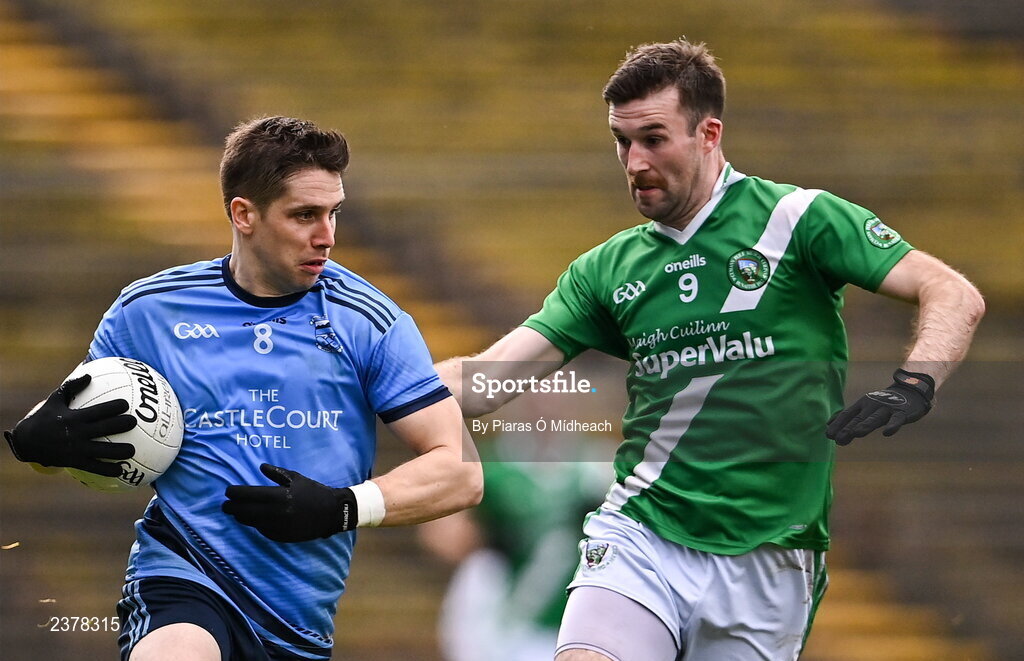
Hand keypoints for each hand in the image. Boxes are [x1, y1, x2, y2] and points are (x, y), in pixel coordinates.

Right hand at [4, 375, 136, 475]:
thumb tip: (89, 374)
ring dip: (118, 452)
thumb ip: (72, 386)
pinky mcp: (74, 462)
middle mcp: (77, 433)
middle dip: (121, 426)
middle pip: (104, 429)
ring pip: (101, 451)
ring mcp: (76, 449)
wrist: (26, 442)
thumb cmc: (45, 417)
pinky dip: (106, 470)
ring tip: (132, 451)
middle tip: (135, 422)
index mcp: (74, 418)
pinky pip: (93, 467)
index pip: (98, 411)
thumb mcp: (54, 399)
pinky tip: (120, 472)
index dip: (113, 407)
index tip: (126, 404)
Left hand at [222, 463, 356, 542]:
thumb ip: (277, 473)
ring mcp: (277, 526)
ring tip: (236, 513)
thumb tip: (261, 467)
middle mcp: (275, 512)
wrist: (331, 513)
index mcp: (278, 495)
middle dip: (232, 507)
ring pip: (251, 522)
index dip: (235, 493)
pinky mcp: (281, 536)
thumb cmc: (313, 491)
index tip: (227, 492)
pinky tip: (253, 520)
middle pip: (245, 511)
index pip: (248, 495)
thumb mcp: (296, 478)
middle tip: (225, 505)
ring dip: (241, 517)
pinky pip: (262, 530)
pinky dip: (255, 525)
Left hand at [826, 369, 934, 445]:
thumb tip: (828, 424)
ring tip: (856, 433)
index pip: (847, 414)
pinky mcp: (902, 412)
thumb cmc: (883, 403)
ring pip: (874, 418)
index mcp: (862, 404)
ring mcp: (887, 408)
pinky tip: (887, 433)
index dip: (838, 424)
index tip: (828, 435)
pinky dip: (892, 426)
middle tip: (838, 439)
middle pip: (858, 418)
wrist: (909, 391)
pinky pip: (896, 420)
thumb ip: (849, 417)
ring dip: (865, 425)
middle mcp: (872, 405)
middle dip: (847, 428)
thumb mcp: (864, 408)